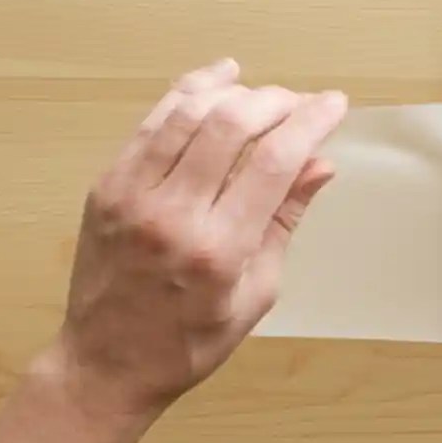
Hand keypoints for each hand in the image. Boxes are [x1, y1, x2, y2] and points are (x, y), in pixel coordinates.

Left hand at [58, 58, 346, 414]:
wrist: (106, 363)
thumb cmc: (191, 340)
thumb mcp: (258, 292)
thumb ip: (285, 220)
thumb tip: (320, 163)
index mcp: (218, 250)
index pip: (273, 162)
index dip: (311, 122)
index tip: (335, 104)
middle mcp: (171, 215)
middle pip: (230, 125)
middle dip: (277, 101)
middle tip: (301, 103)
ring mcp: (131, 196)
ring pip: (188, 112)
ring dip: (235, 93)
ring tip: (265, 96)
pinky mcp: (106, 186)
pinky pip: (152, 122)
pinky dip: (188, 92)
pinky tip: (220, 79)